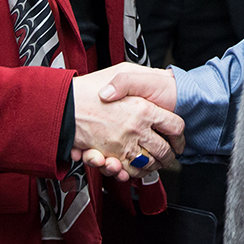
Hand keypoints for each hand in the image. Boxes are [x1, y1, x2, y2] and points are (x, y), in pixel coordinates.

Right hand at [71, 64, 183, 179]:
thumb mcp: (122, 70)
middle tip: (170, 154)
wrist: (63, 103)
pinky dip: (134, 173)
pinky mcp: (109, 156)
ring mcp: (123, 144)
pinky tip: (136, 167)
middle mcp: (136, 128)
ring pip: (148, 163)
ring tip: (155, 162)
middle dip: (169, 155)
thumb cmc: (91, 85)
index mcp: (144, 108)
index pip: (175, 126)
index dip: (179, 134)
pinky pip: (129, 171)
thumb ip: (141, 77)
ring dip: (154, 165)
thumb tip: (158, 79)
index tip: (178, 137)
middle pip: (164, 150)